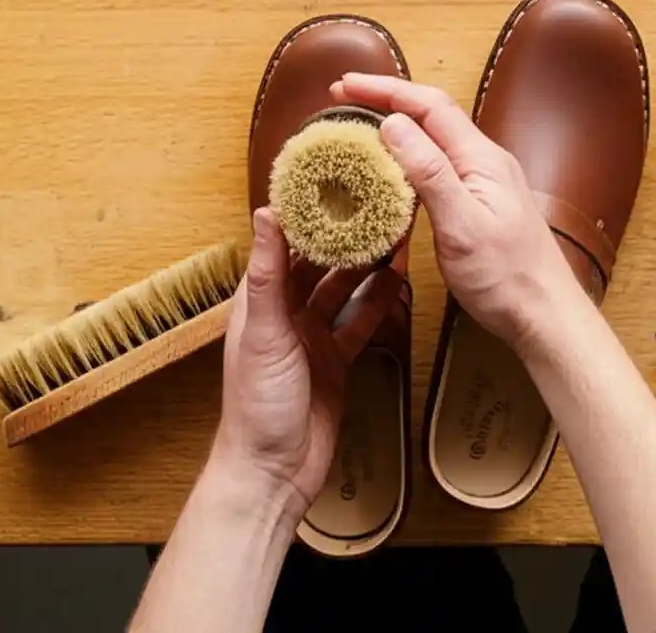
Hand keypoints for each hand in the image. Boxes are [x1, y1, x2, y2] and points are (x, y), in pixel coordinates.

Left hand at [212, 208, 401, 518]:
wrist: (274, 471)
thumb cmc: (258, 406)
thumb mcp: (265, 332)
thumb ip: (268, 274)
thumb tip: (266, 213)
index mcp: (259, 302)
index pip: (282, 245)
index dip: (305, 216)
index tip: (330, 184)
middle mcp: (285, 315)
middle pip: (317, 264)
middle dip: (342, 236)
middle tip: (372, 205)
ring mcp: (311, 338)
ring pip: (342, 290)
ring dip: (364, 266)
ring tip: (391, 235)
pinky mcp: (335, 361)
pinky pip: (358, 323)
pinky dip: (377, 303)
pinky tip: (397, 283)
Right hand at [330, 73, 581, 348]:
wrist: (545, 316)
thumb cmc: (507, 277)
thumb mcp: (462, 225)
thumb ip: (429, 172)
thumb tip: (393, 122)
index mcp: (481, 159)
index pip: (429, 105)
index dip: (386, 89)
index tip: (344, 85)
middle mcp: (485, 162)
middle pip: (432, 115)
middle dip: (387, 99)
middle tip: (341, 98)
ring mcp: (485, 183)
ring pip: (435, 140)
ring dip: (396, 126)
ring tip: (358, 126)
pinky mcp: (481, 205)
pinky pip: (440, 166)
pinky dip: (408, 157)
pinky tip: (390, 170)